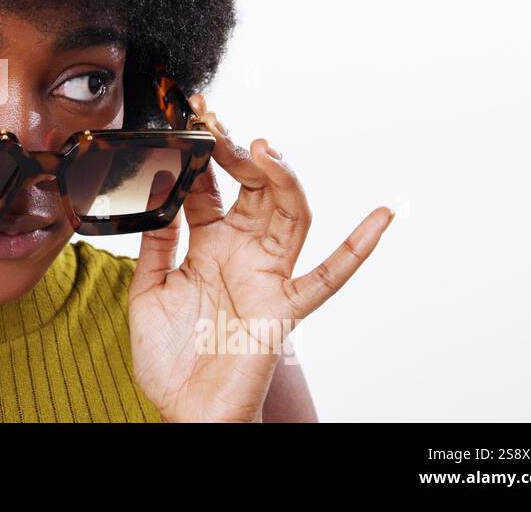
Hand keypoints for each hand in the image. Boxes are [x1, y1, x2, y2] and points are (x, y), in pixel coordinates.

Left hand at [129, 94, 393, 421]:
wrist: (185, 412)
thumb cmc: (169, 359)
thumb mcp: (147, 292)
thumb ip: (155, 247)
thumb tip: (156, 195)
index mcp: (206, 246)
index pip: (207, 188)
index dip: (199, 155)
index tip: (186, 118)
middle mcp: (242, 253)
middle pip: (251, 189)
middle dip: (237, 153)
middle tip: (216, 122)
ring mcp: (268, 276)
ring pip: (287, 214)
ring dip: (280, 178)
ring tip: (262, 147)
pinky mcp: (286, 308)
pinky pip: (329, 277)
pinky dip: (359, 247)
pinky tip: (383, 215)